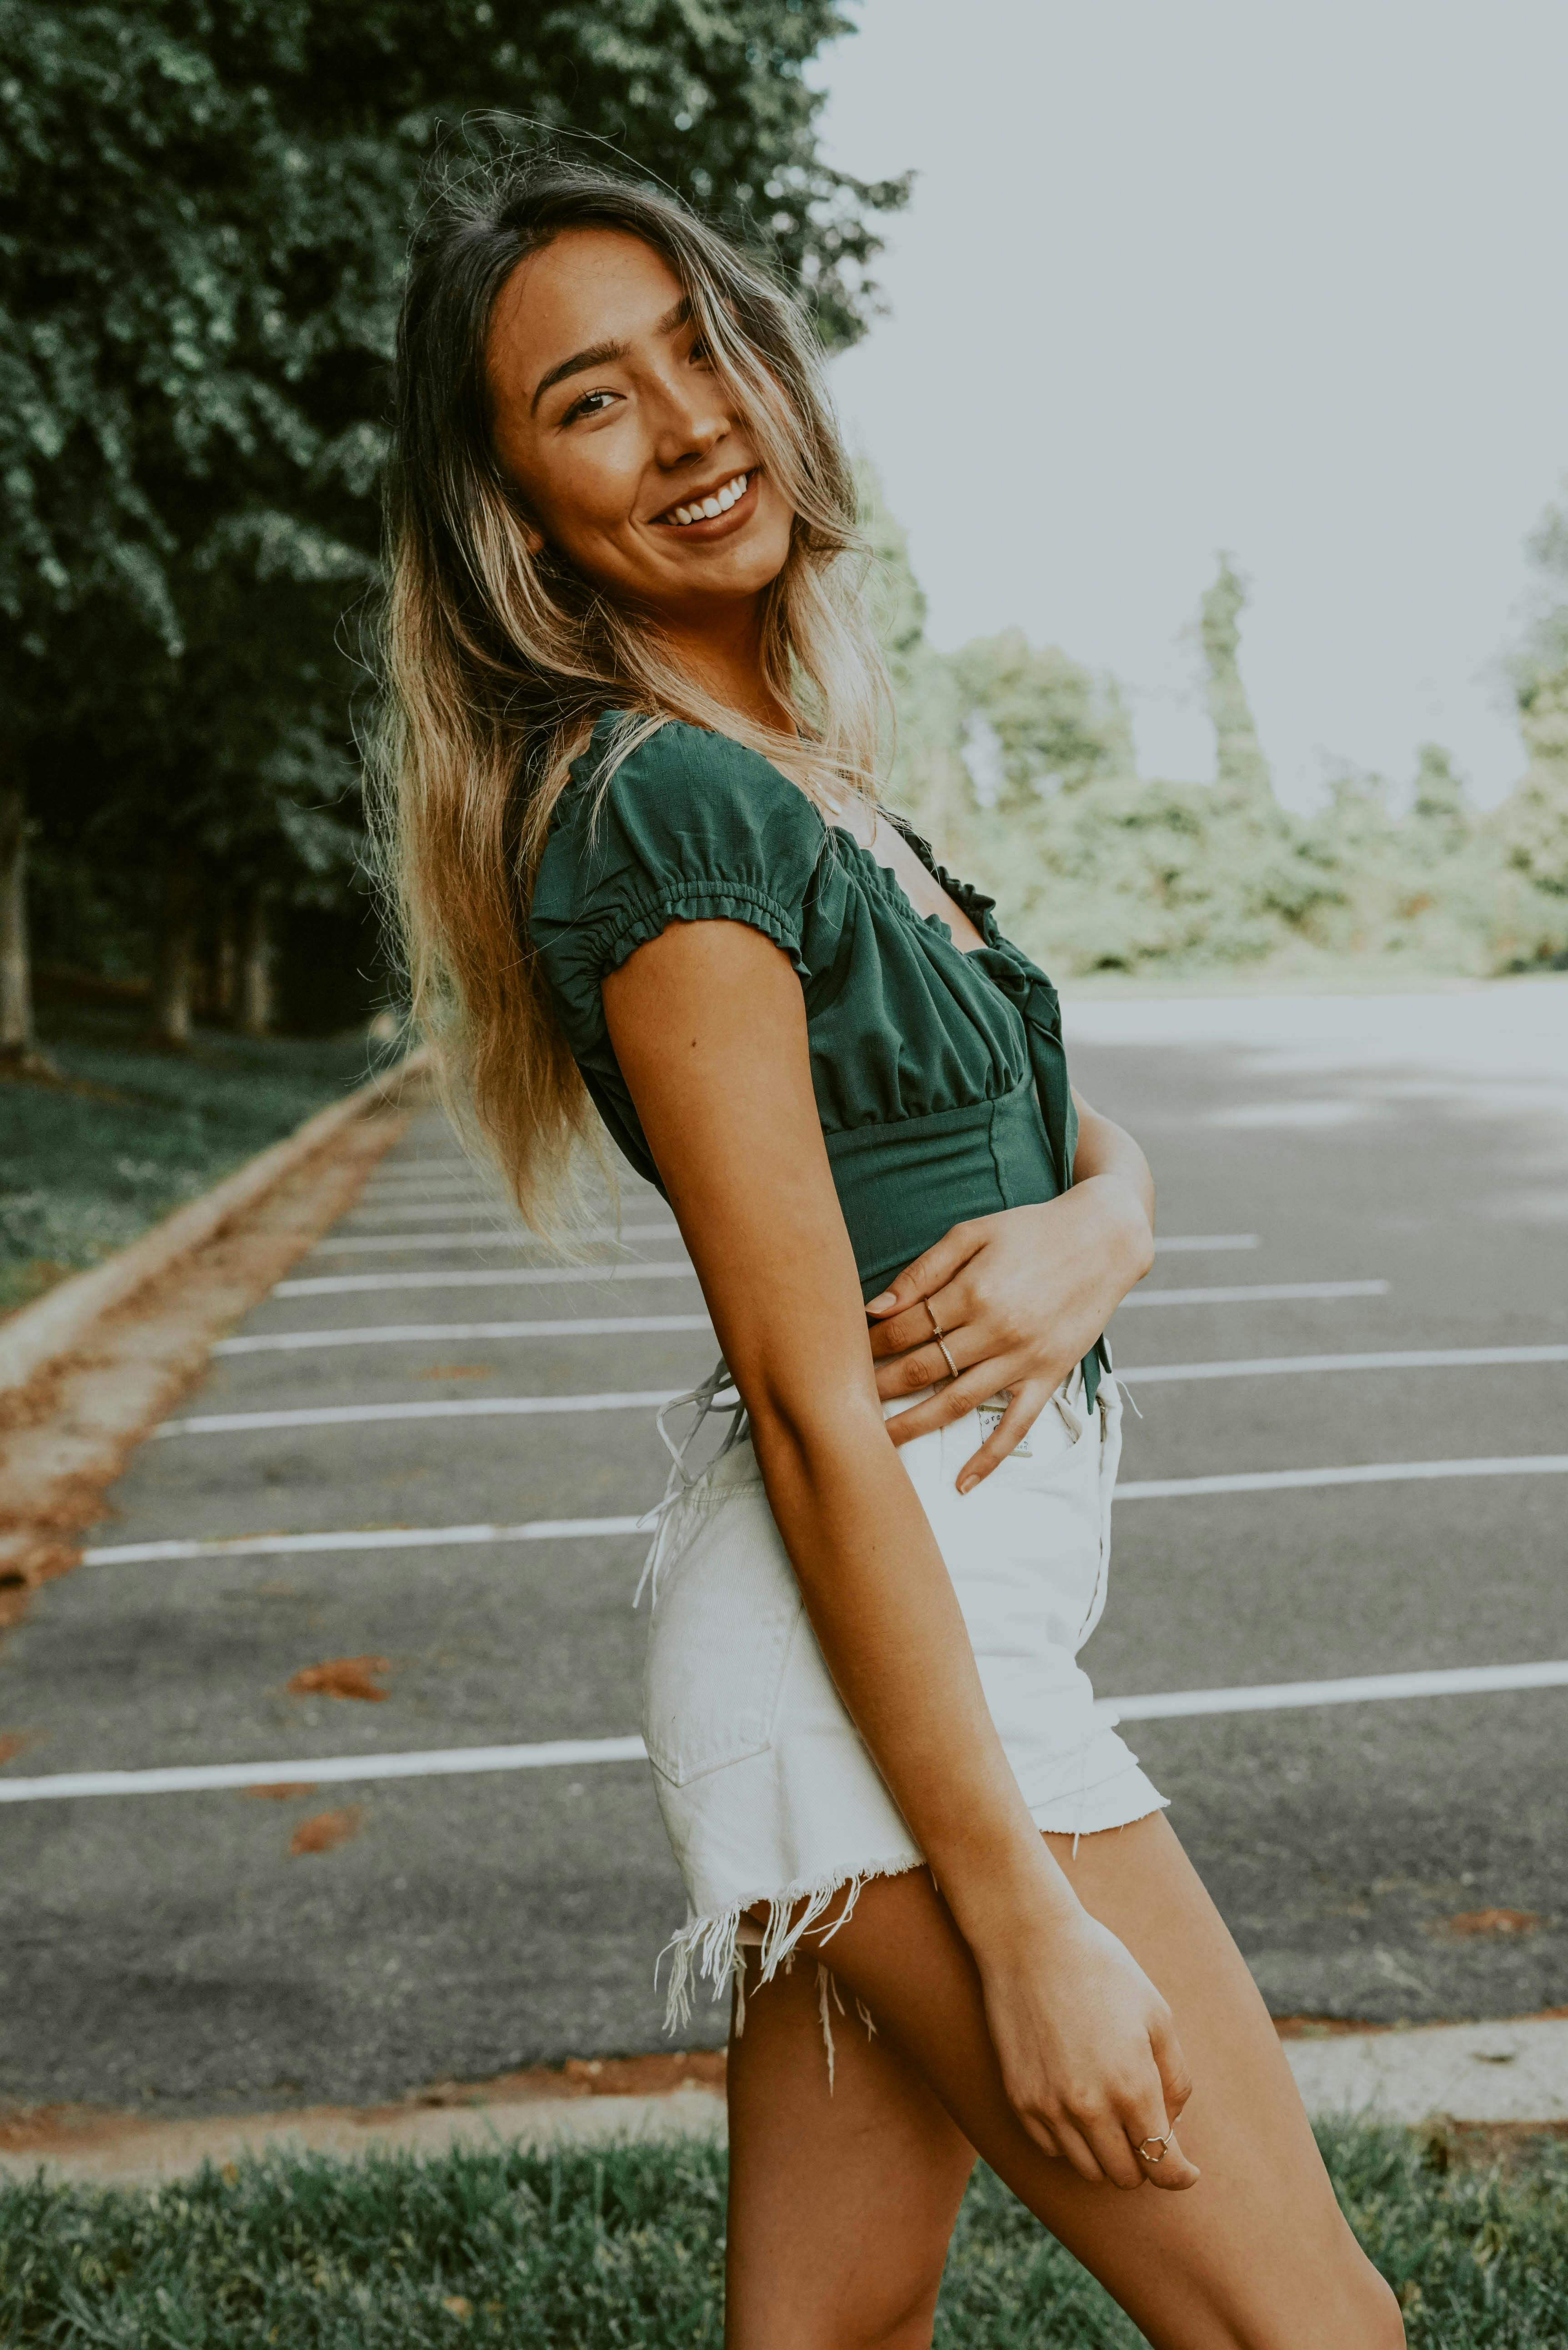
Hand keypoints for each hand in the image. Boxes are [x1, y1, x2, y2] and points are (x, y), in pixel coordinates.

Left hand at [865, 1179, 1154, 1489]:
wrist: (1105, 1238)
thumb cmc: (1032, 1230)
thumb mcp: (973, 1233)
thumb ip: (923, 1271)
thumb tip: (876, 1307)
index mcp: (973, 1292)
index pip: (904, 1329)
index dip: (869, 1344)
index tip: (842, 1355)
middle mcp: (996, 1331)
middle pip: (921, 1369)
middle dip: (877, 1387)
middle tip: (839, 1404)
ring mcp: (1023, 1359)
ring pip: (957, 1403)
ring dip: (914, 1426)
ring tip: (876, 1445)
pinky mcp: (1049, 1376)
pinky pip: (1016, 1426)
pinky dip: (990, 1458)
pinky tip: (962, 1483)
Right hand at [978, 1898, 1198, 2192]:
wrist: (1029, 1940)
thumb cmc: (1102, 1970)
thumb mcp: (1157, 2017)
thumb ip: (1174, 2081)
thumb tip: (1170, 2127)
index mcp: (1133, 2087)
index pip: (1163, 2166)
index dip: (1180, 2175)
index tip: (1186, 2170)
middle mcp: (1090, 2108)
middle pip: (1125, 2176)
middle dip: (1144, 2162)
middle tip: (1147, 2130)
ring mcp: (1049, 2107)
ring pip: (1088, 2170)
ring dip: (1107, 2154)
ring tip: (1112, 2116)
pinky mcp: (1020, 2100)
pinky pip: (1052, 2148)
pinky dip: (1071, 2140)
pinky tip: (1077, 2103)